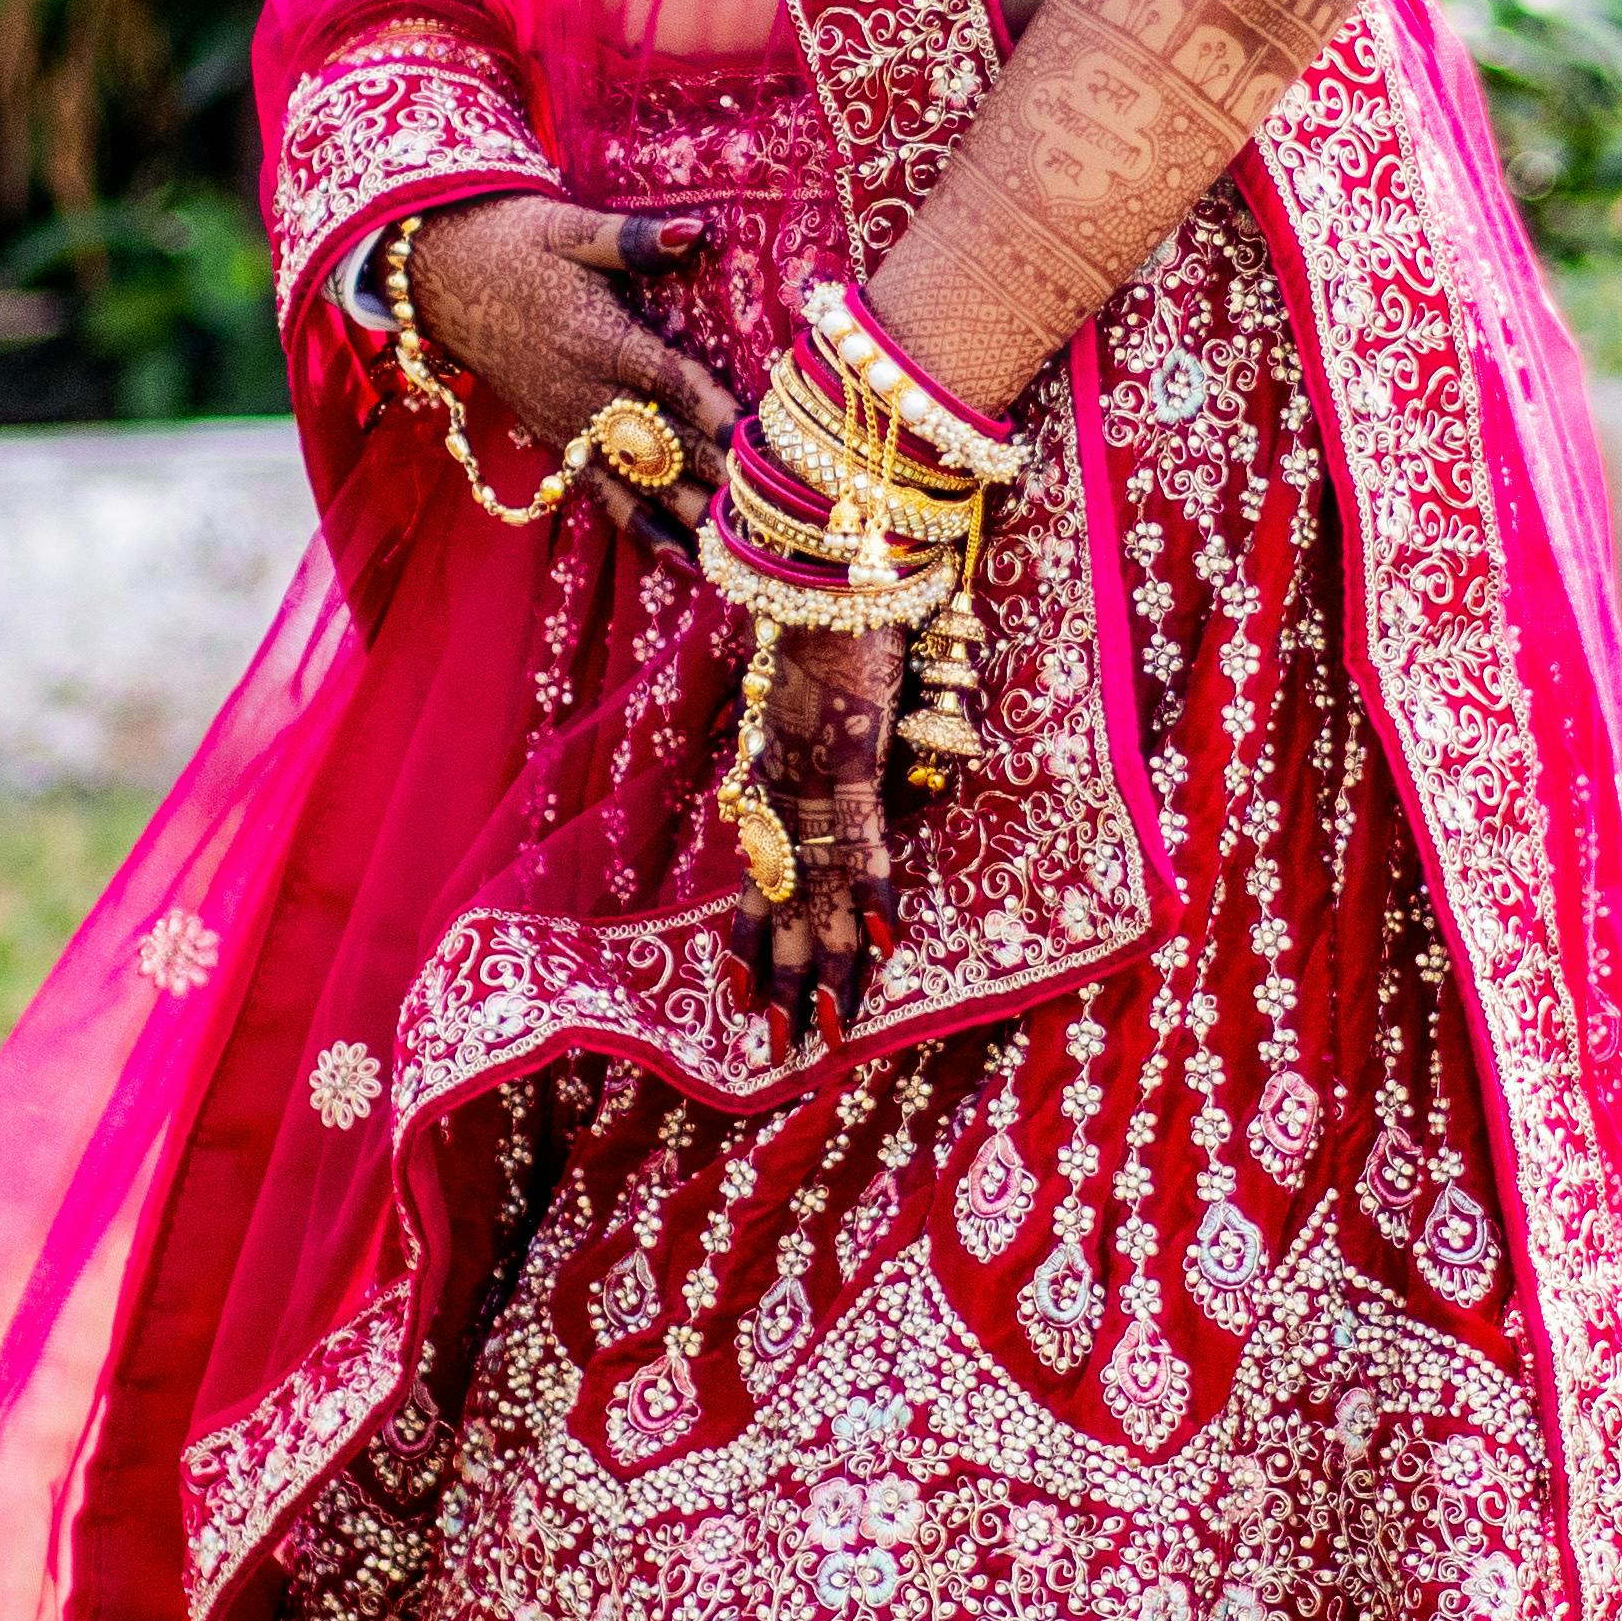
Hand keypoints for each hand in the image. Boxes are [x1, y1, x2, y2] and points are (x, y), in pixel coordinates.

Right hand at [406, 196, 739, 550]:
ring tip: (740, 547)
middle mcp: (584, 391)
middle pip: (662, 441)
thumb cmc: (514, 243)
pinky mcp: (555, 443)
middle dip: (716, 474)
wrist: (442, 274)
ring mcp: (569, 425)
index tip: (752, 437)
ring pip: (639, 483)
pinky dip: (644, 531)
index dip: (710, 409)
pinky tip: (686, 559)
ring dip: (690, 515)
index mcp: (596, 336)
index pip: (665, 381)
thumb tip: (696, 230)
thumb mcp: (570, 229)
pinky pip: (603, 497)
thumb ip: (632, 239)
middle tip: (769, 505)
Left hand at [739, 621, 904, 1049]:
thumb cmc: (830, 619)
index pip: (756, 875)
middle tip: (779, 1050)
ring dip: (827, 972)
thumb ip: (824, 731)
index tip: (735, 990)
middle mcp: (788, 793)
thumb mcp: (820, 691)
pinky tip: (886, 947)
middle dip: (783, 983)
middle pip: (782, 905)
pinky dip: (878, 896)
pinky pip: (869, 845)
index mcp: (776, 777)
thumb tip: (846, 750)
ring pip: (821, 898)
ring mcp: (818, 783)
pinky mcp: (855, 762)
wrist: (824, 570)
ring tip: (826, 1037)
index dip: (747, 935)